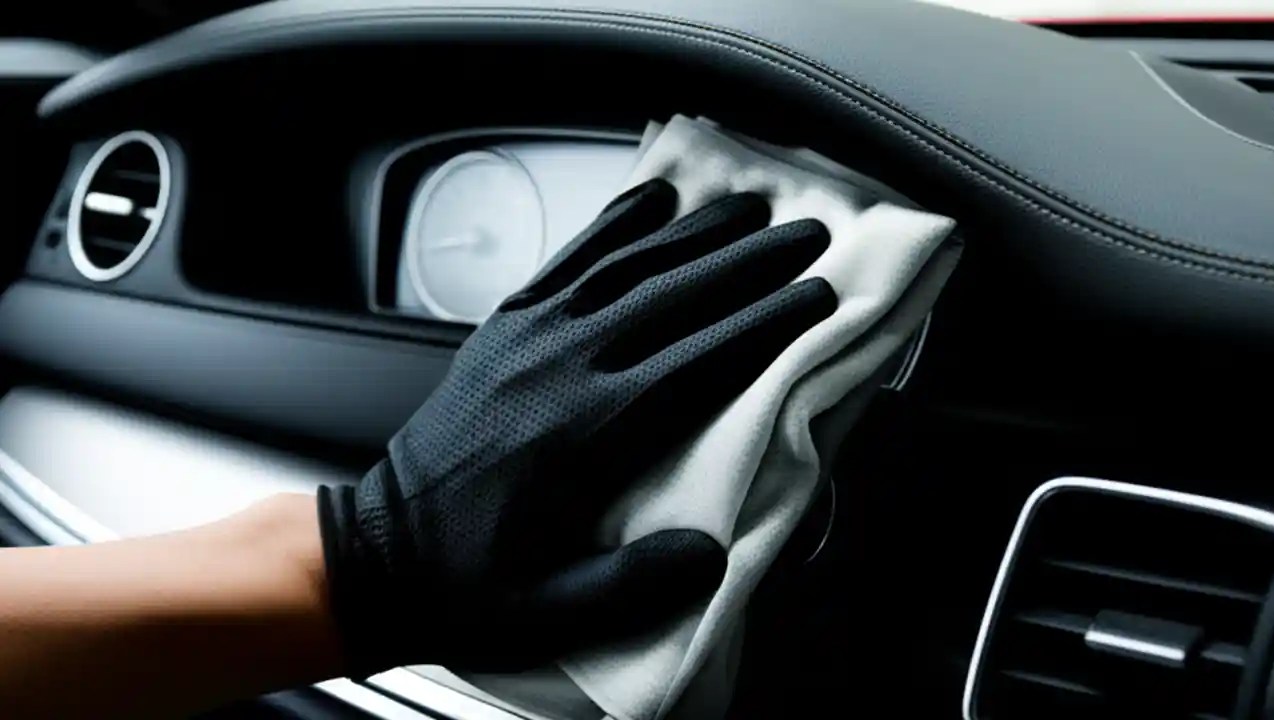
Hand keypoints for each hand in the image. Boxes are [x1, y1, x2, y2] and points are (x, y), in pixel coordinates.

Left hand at [318, 179, 835, 674]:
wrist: (377, 552)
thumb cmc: (466, 583)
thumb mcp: (548, 610)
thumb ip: (633, 586)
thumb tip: (713, 554)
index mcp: (587, 432)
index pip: (699, 361)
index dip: (765, 325)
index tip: (816, 297)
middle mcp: (562, 367)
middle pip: (675, 297)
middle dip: (750, 262)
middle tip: (809, 236)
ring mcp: (528, 338)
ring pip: (627, 266)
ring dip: (695, 232)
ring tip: (750, 206)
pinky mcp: (502, 329)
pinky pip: (566, 262)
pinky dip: (612, 226)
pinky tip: (650, 200)